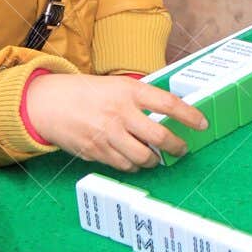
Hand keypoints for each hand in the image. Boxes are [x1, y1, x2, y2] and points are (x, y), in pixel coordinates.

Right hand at [25, 73, 206, 169]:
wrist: (49, 103)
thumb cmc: (89, 93)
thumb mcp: (117, 85)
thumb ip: (141, 98)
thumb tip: (172, 112)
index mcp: (129, 92)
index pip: (168, 104)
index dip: (190, 116)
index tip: (202, 124)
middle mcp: (120, 113)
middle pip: (159, 137)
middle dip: (177, 147)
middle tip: (182, 149)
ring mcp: (107, 134)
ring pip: (143, 157)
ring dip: (154, 160)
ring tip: (156, 157)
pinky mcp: (96, 151)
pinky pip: (124, 166)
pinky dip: (134, 165)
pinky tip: (134, 159)